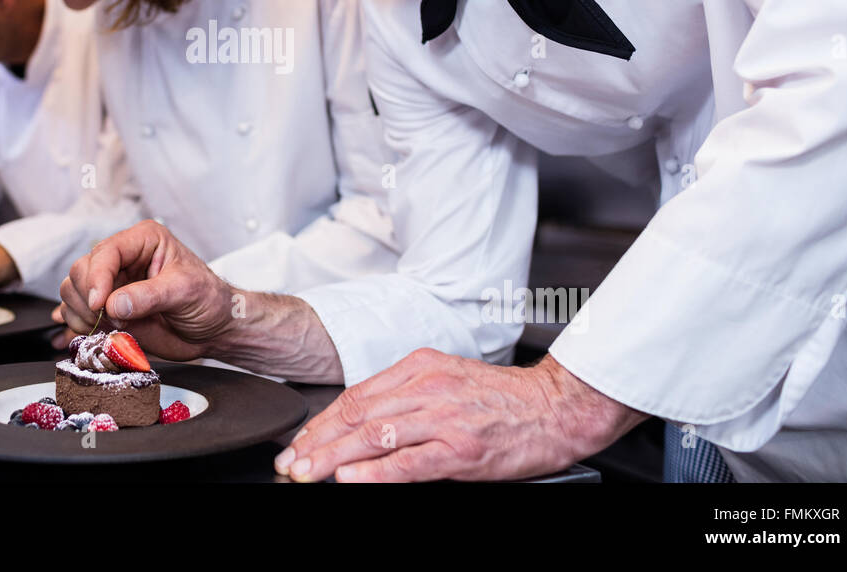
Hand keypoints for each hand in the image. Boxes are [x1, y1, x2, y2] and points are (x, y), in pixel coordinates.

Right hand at [56, 220, 235, 361]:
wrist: (214, 329)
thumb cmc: (208, 300)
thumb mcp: (185, 291)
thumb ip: (150, 296)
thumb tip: (114, 304)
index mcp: (142, 241)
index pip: (105, 252)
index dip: (97, 278)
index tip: (100, 304)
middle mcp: (122, 260)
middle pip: (80, 271)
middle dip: (89, 299)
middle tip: (110, 320)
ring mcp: (112, 285)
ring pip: (73, 292)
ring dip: (83, 315)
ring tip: (112, 328)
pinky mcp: (107, 310)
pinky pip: (76, 314)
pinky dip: (79, 327)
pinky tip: (96, 334)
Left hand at [273, 351, 646, 482]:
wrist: (556, 407)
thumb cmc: (504, 399)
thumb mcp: (448, 379)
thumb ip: (407, 395)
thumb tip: (363, 422)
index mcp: (419, 367)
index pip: (356, 395)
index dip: (322, 421)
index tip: (300, 441)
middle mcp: (426, 387)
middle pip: (357, 415)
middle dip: (318, 442)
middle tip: (290, 462)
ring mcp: (443, 417)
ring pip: (375, 436)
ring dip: (334, 458)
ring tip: (308, 473)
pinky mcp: (462, 448)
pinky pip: (410, 462)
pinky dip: (377, 472)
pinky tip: (351, 478)